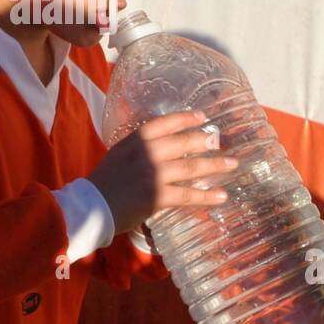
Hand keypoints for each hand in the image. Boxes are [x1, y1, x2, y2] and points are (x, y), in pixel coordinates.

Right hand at [88, 110, 237, 235]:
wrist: (90, 206)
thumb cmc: (102, 181)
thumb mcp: (118, 154)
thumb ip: (138, 149)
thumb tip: (163, 148)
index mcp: (135, 140)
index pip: (164, 123)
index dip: (185, 119)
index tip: (203, 117)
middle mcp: (147, 153)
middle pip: (183, 143)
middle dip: (205, 141)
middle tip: (221, 141)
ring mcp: (154, 174)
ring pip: (191, 167)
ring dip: (215, 165)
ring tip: (232, 164)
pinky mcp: (158, 196)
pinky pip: (188, 195)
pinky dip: (207, 196)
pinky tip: (222, 196)